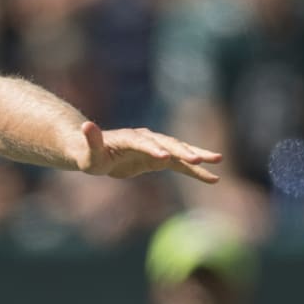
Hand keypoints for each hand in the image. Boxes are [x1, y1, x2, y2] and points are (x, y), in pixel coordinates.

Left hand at [77, 121, 221, 182]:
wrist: (96, 152)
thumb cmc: (89, 155)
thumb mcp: (88, 153)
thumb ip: (91, 141)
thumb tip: (86, 125)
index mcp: (128, 138)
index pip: (142, 142)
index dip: (153, 149)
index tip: (164, 158)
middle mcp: (145, 139)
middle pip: (167, 143)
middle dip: (182, 150)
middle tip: (198, 159)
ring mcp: (155, 147)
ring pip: (179, 151)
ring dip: (197, 155)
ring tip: (217, 160)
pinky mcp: (160, 158)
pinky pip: (181, 165)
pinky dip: (196, 171)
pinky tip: (213, 178)